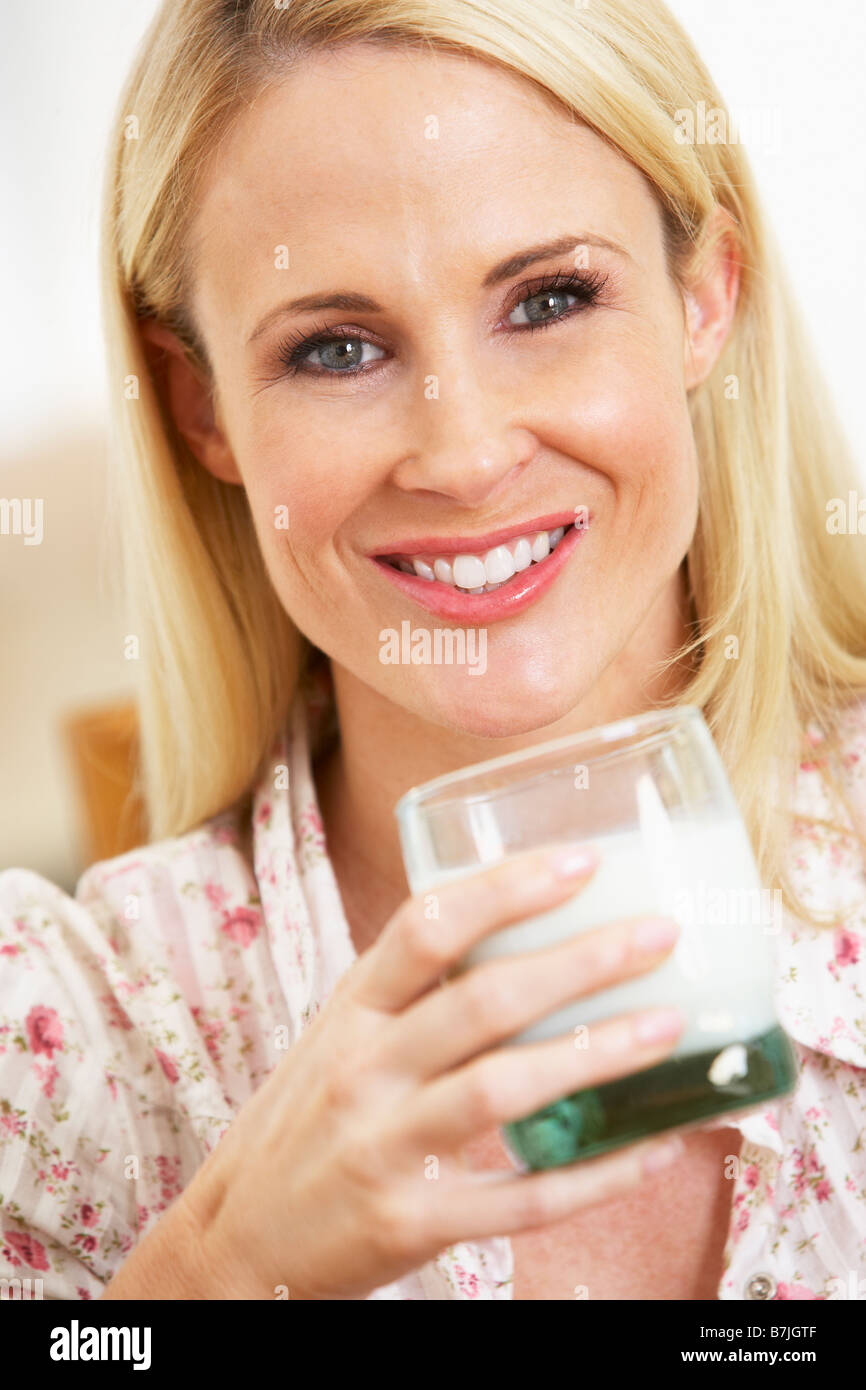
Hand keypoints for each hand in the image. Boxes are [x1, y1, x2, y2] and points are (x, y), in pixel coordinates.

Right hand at [183, 842, 683, 1298]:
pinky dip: (595, 1175)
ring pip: (503, 1090)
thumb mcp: (339, 1039)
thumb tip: (524, 936)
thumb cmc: (306, 1124)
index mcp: (350, 1012)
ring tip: (669, 1027)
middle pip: (482, 1001)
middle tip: (657, 935)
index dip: (506, 888)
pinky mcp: (410, 1224)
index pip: (425, 927)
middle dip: (579, 962)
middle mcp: (364, 1071)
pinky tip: (653, 1146)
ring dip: (595, 1055)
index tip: (582, 861)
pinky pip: (521, 1200)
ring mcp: (384, 1149)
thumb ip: (412, 995)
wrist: (238, 1245)